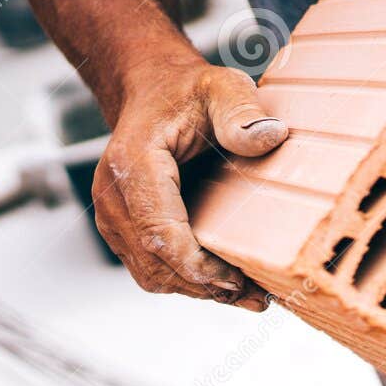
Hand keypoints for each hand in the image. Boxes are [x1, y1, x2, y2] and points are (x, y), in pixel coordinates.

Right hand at [93, 60, 287, 309]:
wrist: (152, 91)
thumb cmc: (188, 92)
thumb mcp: (223, 87)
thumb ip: (242, 111)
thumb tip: (272, 137)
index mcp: (134, 163)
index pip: (158, 230)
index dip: (196, 264)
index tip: (237, 280)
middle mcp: (113, 195)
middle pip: (154, 261)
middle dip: (205, 286)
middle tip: (257, 298)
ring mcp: (113, 215)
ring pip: (151, 273)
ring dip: (198, 291)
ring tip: (248, 297)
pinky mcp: (123, 228)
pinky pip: (150, 267)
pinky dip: (186, 281)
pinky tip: (226, 284)